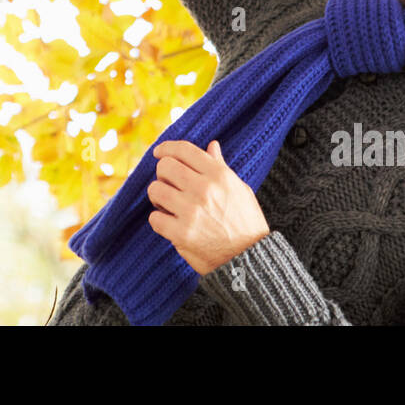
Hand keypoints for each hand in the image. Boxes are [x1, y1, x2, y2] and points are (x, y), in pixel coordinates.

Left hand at [147, 139, 269, 275]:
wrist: (250, 259)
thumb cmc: (246, 222)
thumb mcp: (239, 189)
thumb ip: (220, 167)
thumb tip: (212, 145)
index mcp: (219, 175)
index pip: (184, 150)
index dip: (167, 148)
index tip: (159, 152)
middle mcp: (204, 189)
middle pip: (164, 167)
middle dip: (162, 174)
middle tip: (169, 184)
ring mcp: (191, 211)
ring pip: (155, 190)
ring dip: (158, 197)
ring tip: (168, 205)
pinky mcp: (182, 234)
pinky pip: (154, 218)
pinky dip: (159, 220)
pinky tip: (170, 223)